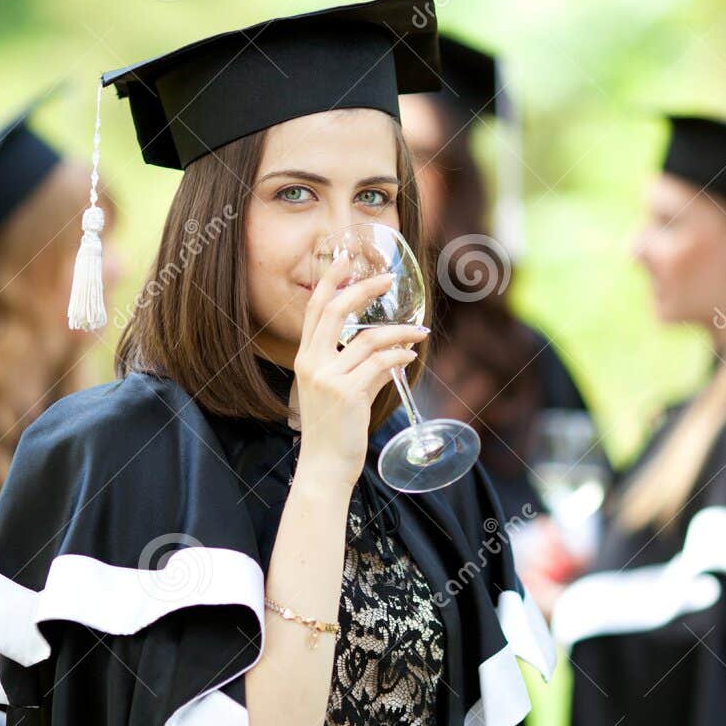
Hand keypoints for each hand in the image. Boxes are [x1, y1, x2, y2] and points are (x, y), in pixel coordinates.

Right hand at [292, 252, 429, 488]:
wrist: (324, 467)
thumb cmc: (333, 432)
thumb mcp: (340, 394)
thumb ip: (360, 370)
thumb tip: (391, 357)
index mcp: (305, 359)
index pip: (314, 310)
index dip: (329, 281)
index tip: (344, 258)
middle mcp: (312, 364)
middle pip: (334, 311)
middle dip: (363, 289)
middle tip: (387, 278)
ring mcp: (328, 378)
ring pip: (368, 340)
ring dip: (399, 331)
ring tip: (419, 331)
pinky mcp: (348, 394)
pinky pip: (381, 364)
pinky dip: (399, 356)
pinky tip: (410, 355)